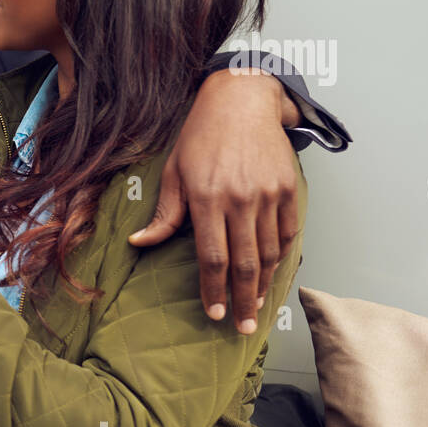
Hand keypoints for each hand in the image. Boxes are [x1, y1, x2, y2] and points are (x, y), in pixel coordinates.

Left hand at [128, 69, 298, 334]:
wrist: (242, 99)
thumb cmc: (200, 136)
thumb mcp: (173, 172)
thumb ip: (164, 214)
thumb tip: (138, 243)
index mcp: (207, 198)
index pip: (212, 258)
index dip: (213, 291)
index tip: (214, 314)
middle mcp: (240, 200)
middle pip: (244, 264)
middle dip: (243, 301)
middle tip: (241, 327)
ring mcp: (269, 194)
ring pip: (269, 253)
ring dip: (264, 285)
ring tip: (257, 308)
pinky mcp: (289, 187)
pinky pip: (288, 232)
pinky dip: (282, 256)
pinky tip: (273, 273)